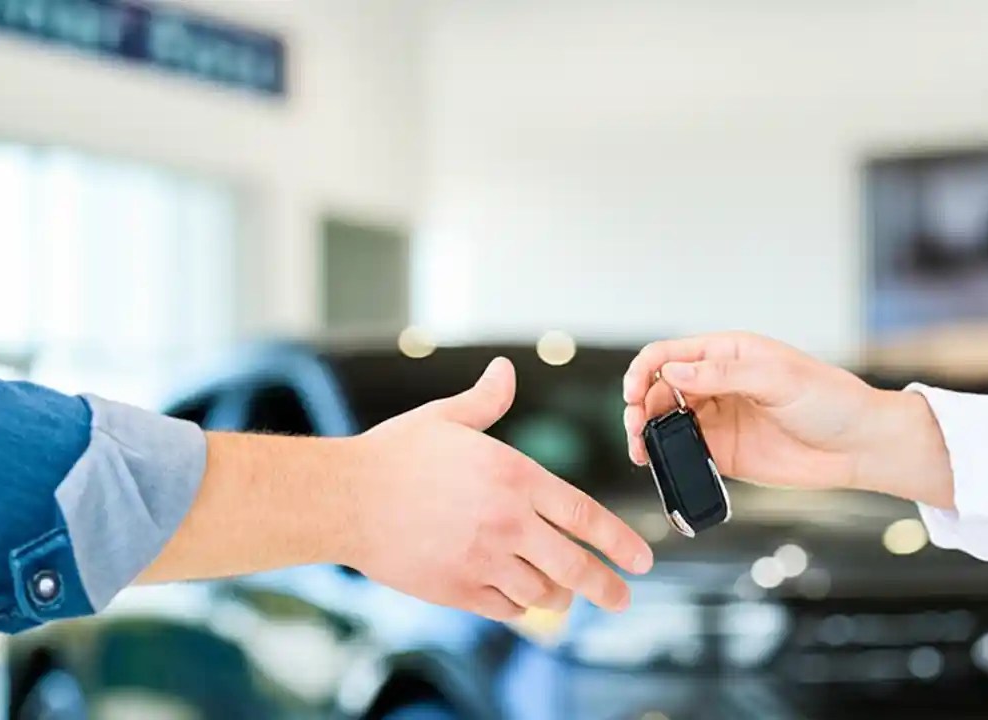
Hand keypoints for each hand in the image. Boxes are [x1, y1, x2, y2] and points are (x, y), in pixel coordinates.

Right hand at [343, 357, 653, 620]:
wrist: (344, 498)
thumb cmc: (395, 454)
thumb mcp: (445, 418)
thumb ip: (486, 400)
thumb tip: (505, 370)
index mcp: (513, 475)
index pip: (584, 515)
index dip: (619, 541)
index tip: (642, 560)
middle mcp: (507, 522)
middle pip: (574, 566)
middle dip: (606, 587)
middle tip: (622, 598)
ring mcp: (483, 560)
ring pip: (542, 593)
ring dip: (559, 596)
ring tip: (565, 596)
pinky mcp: (457, 589)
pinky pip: (506, 609)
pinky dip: (520, 606)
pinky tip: (520, 598)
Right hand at [622, 332, 914, 491]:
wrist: (860, 446)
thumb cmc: (829, 400)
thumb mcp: (778, 379)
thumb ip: (723, 375)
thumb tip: (672, 371)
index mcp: (728, 354)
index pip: (669, 354)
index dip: (643, 369)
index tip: (633, 393)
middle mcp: (716, 383)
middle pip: (658, 388)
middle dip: (638, 406)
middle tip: (635, 429)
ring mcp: (718, 418)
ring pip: (664, 420)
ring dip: (645, 432)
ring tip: (639, 450)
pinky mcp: (723, 452)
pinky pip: (684, 452)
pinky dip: (665, 457)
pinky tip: (658, 464)